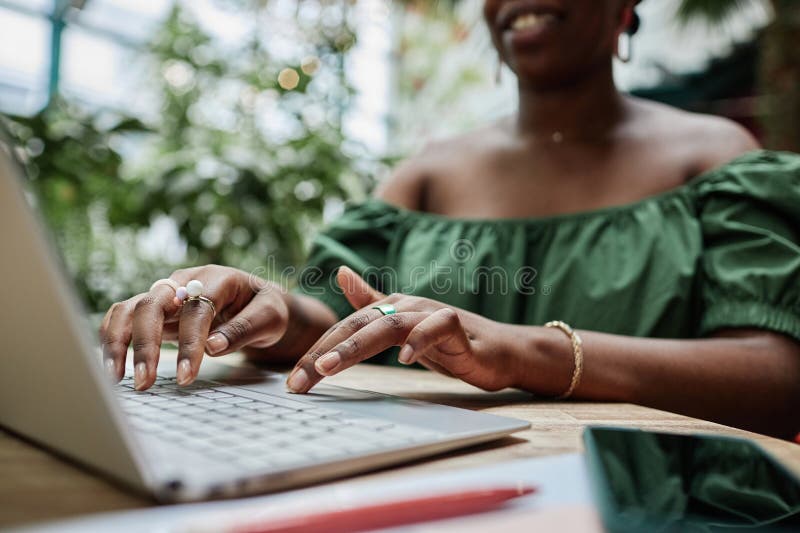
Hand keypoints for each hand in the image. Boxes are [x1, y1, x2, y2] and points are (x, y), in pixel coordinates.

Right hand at [99, 265, 288, 389]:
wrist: (258, 301)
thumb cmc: (265, 308)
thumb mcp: (271, 316)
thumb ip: (244, 329)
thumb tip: (212, 347)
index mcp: (216, 279)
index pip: (195, 309)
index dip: (189, 343)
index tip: (186, 377)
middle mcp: (184, 282)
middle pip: (152, 304)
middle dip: (145, 345)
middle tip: (145, 382)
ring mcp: (166, 295)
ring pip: (129, 309)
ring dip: (118, 343)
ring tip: (116, 379)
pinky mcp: (155, 311)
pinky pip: (123, 318)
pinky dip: (112, 339)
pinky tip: (112, 367)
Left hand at [286, 266, 515, 393]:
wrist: (500, 350)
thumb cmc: (450, 342)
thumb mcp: (404, 327)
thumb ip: (372, 303)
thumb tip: (341, 272)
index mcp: (390, 309)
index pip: (345, 328)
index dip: (317, 351)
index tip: (293, 381)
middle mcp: (407, 306)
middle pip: (359, 325)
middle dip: (324, 352)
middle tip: (298, 381)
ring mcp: (432, 314)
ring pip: (390, 325)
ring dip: (356, 346)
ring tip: (328, 367)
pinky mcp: (459, 327)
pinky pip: (438, 328)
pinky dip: (421, 341)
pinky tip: (405, 360)